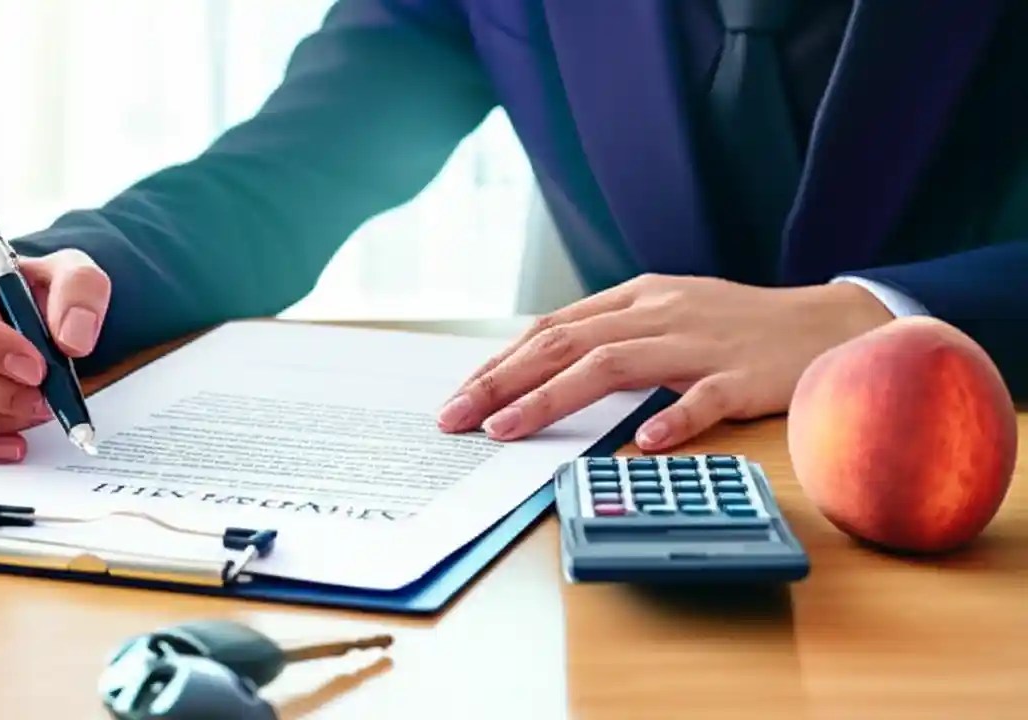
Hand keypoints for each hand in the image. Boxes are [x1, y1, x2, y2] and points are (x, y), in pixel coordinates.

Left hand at [436, 274, 893, 450]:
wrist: (829, 325)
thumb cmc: (739, 329)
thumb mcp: (668, 318)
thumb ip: (613, 338)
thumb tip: (544, 372)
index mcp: (639, 298)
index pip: (552, 328)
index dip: (501, 361)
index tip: (461, 395)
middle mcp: (660, 312)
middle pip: (566, 343)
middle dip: (502, 380)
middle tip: (456, 416)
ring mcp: (702, 342)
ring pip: (614, 364)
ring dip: (552, 398)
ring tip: (508, 430)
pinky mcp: (745, 374)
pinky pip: (705, 398)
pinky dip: (672, 420)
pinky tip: (643, 444)